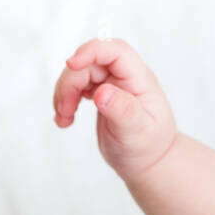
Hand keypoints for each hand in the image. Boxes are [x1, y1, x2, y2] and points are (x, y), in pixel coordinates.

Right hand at [53, 38, 176, 180]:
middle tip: (64, 110)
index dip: (91, 51)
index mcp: (140, 80)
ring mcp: (112, 83)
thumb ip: (123, 111)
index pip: (115, 51)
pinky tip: (65, 120)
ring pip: (78, 74)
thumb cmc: (150, 147)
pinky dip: (65, 101)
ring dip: (64, 93)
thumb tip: (102, 93)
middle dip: (70, 83)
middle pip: (90, 63)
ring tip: (63, 119)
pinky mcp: (100, 93)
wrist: (150, 162)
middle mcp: (126, 77)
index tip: (71, 65)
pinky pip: (76, 87)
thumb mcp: (138, 132)